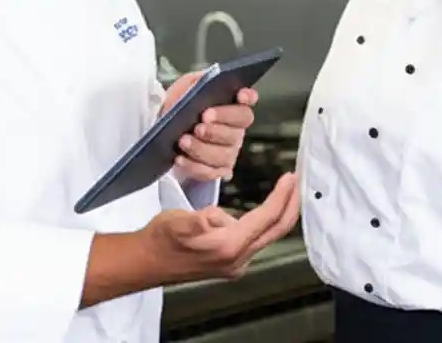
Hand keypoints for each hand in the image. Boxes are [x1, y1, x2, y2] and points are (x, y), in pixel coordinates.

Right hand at [144, 172, 299, 282]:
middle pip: (275, 230)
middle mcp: (237, 259)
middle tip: (295, 182)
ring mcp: (235, 263)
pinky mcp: (230, 262)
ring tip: (262, 193)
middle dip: (289, 204)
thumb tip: (210, 220)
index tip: (289, 178)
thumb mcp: (175, 223)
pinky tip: (237, 215)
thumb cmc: (160, 242)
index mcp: (229, 248)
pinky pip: (252, 237)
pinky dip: (256, 222)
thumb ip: (195, 222)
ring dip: (272, 212)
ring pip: (265, 234)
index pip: (266, 219)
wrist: (146, 262)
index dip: (281, 196)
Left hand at [160, 71, 258, 181]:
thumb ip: (196, 82)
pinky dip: (193, 165)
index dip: (248, 97)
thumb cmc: (177, 109)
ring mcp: (228, 152)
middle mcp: (235, 130)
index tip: (240, 95)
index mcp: (231, 106)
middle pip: (237, 130)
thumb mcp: (183, 89)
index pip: (248, 100)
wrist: (163, 134)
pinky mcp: (217, 170)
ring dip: (202, 148)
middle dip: (218, 128)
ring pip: (223, 154)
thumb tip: (205, 80)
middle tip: (200, 124)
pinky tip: (180, 158)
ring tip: (183, 140)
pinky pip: (209, 172)